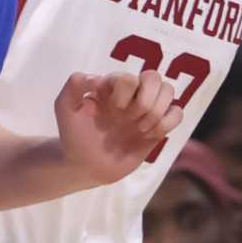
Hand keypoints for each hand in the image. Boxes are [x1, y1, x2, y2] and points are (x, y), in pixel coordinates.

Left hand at [54, 69, 180, 183]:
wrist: (86, 165)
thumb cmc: (74, 136)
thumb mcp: (64, 109)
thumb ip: (72, 87)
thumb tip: (95, 77)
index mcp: (111, 85)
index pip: (129, 77)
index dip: (125, 93)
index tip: (113, 110)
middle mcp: (131, 93)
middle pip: (155, 77)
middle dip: (146, 101)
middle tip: (130, 119)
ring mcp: (145, 109)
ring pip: (169, 91)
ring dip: (157, 112)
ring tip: (141, 128)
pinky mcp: (157, 126)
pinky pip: (177, 113)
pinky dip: (168, 123)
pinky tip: (149, 135)